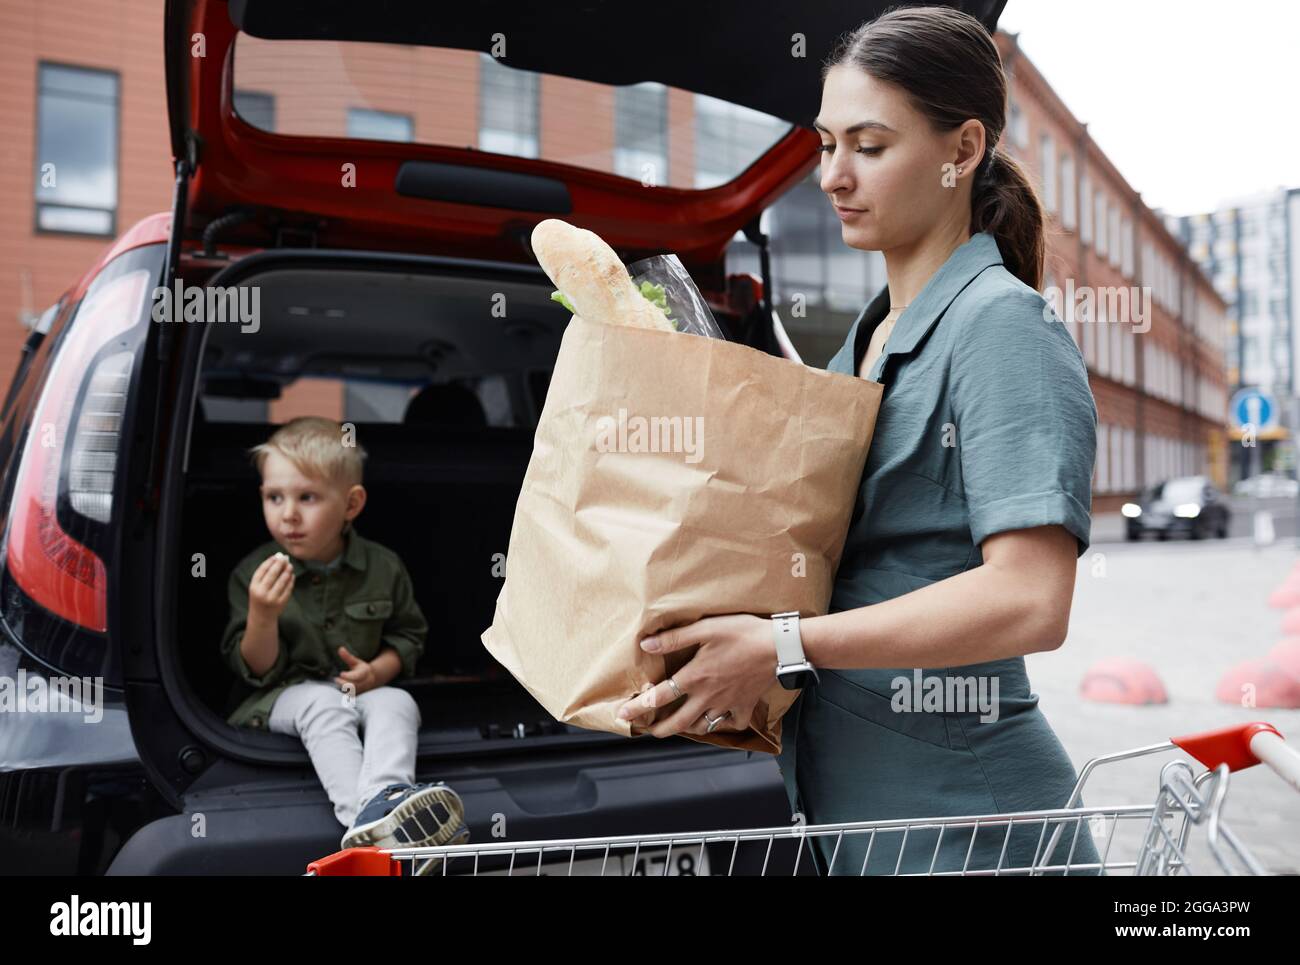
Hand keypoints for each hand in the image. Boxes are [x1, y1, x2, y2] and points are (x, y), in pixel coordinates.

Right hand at [249, 553, 293, 621]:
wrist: (262, 616)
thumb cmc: (260, 596)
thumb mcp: (257, 586)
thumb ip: (265, 573)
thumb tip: (277, 557)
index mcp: (254, 587)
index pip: (262, 570)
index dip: (270, 562)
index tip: (276, 556)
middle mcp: (262, 593)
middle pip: (272, 574)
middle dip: (280, 564)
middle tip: (285, 558)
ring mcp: (272, 598)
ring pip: (282, 581)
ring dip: (287, 571)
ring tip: (290, 565)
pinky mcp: (281, 602)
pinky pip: (288, 588)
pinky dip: (291, 580)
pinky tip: (291, 575)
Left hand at [335, 647, 378, 695]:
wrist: (370, 679)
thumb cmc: (360, 668)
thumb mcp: (355, 661)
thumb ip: (348, 656)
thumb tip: (340, 648)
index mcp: (365, 672)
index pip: (357, 676)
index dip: (349, 676)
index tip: (341, 673)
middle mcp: (365, 682)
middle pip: (354, 685)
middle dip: (344, 683)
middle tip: (336, 679)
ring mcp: (362, 689)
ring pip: (352, 691)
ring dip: (344, 688)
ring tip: (337, 683)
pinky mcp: (358, 694)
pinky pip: (351, 696)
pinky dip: (345, 694)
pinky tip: (339, 689)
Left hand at [615, 615, 775, 737]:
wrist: (779, 647)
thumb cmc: (742, 633)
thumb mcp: (705, 629)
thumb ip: (674, 638)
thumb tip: (645, 644)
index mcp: (696, 677)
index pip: (660, 696)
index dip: (639, 707)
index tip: (623, 714)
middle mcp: (708, 695)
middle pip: (678, 721)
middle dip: (660, 728)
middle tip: (648, 731)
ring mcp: (728, 704)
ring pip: (702, 726)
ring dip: (687, 728)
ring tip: (678, 727)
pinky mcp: (745, 706)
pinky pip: (732, 724)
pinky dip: (723, 725)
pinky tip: (718, 720)